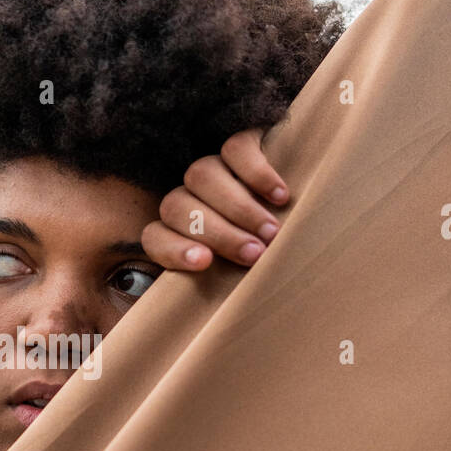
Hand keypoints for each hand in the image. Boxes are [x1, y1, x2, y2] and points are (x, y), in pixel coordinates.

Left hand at [141, 127, 289, 271]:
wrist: (295, 206)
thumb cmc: (261, 253)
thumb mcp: (235, 273)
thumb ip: (219, 283)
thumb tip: (217, 310)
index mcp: (176, 231)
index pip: (155, 237)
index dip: (174, 250)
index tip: (205, 262)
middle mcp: (187, 196)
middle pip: (178, 206)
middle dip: (219, 233)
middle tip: (256, 253)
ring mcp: (210, 167)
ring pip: (201, 175)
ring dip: (239, 207)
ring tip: (271, 231)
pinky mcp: (240, 140)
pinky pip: (235, 148)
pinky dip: (257, 173)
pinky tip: (279, 197)